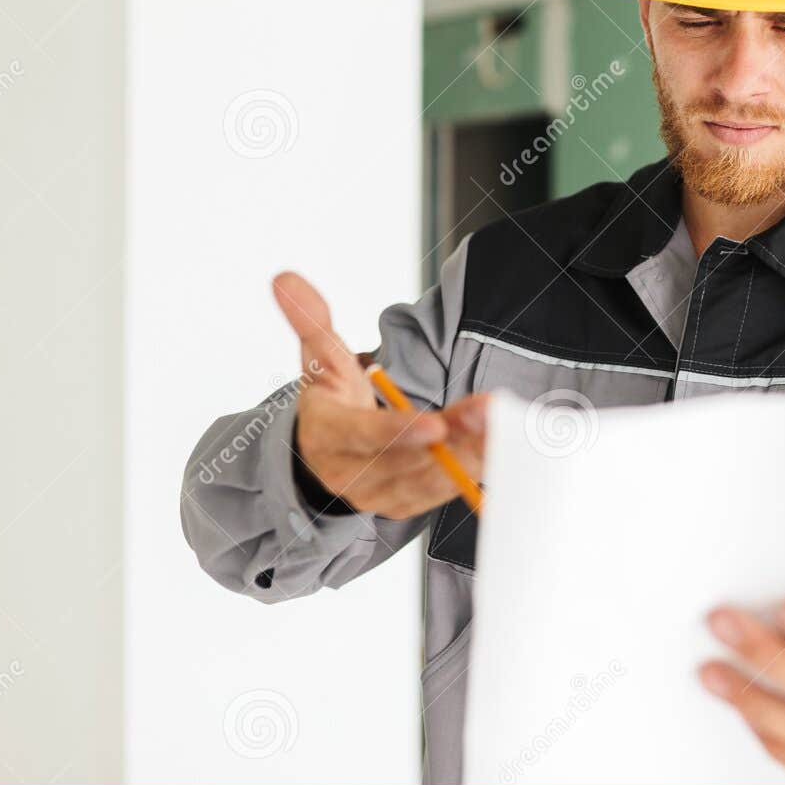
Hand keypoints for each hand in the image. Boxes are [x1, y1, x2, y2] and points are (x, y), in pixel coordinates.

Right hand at [272, 271, 487, 518]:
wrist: (325, 455)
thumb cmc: (329, 401)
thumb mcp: (318, 360)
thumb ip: (310, 320)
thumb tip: (286, 280)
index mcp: (327, 435)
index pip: (363, 436)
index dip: (398, 433)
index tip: (436, 425)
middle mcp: (351, 473)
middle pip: (405, 460)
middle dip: (450, 438)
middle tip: (486, 412)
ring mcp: (379, 495)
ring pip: (429, 479)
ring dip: (469, 454)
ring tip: (498, 424)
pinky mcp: (405, 505)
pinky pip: (442, 491)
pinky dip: (471, 468)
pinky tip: (496, 445)